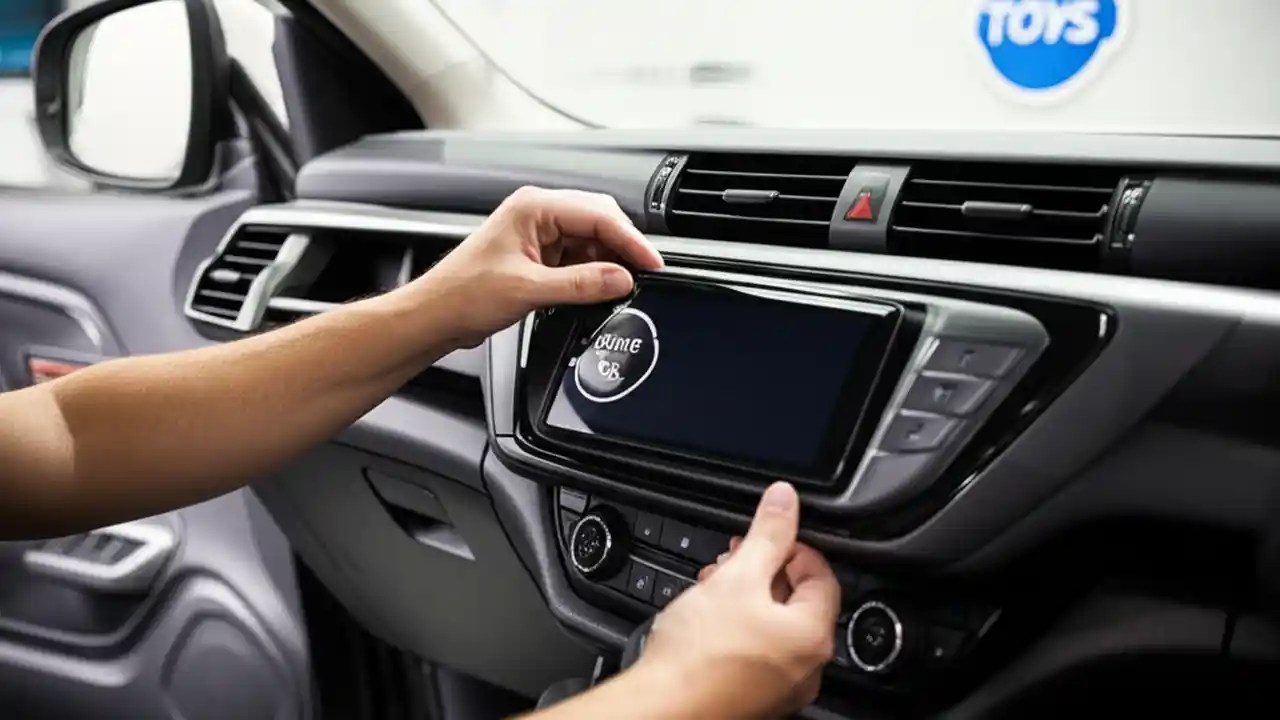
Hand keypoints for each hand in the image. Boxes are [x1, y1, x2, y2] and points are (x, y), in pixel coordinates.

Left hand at [412, 186, 663, 346]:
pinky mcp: (539, 255)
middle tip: (644, 274)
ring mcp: (538, 233)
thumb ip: (581, 284)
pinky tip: (598, 289)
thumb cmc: (462, 293)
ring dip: (608, 262)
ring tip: (620, 287)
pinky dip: (592, 273)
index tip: (651, 262)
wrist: (435, 315)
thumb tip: (621, 278)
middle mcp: (537, 213)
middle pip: (599, 221)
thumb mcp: (528, 290)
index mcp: (533, 207)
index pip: (597, 215)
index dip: (630, 239)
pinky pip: (578, 257)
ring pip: (591, 240)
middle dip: (623, 247)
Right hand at [635, 482, 840, 718]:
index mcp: (812, 635)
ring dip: (747, 599)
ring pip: (774, 629)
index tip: (766, 537)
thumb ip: (768, 534)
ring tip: (714, 588)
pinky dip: (740, 631)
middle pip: (797, 602)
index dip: (793, 547)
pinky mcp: (755, 699)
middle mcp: (806, 668)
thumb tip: (785, 499)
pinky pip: (758, 655)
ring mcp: (781, 689)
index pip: (821, 575)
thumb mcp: (737, 576)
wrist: (663, 708)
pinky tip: (709, 622)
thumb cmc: (698, 654)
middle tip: (734, 560)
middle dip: (763, 572)